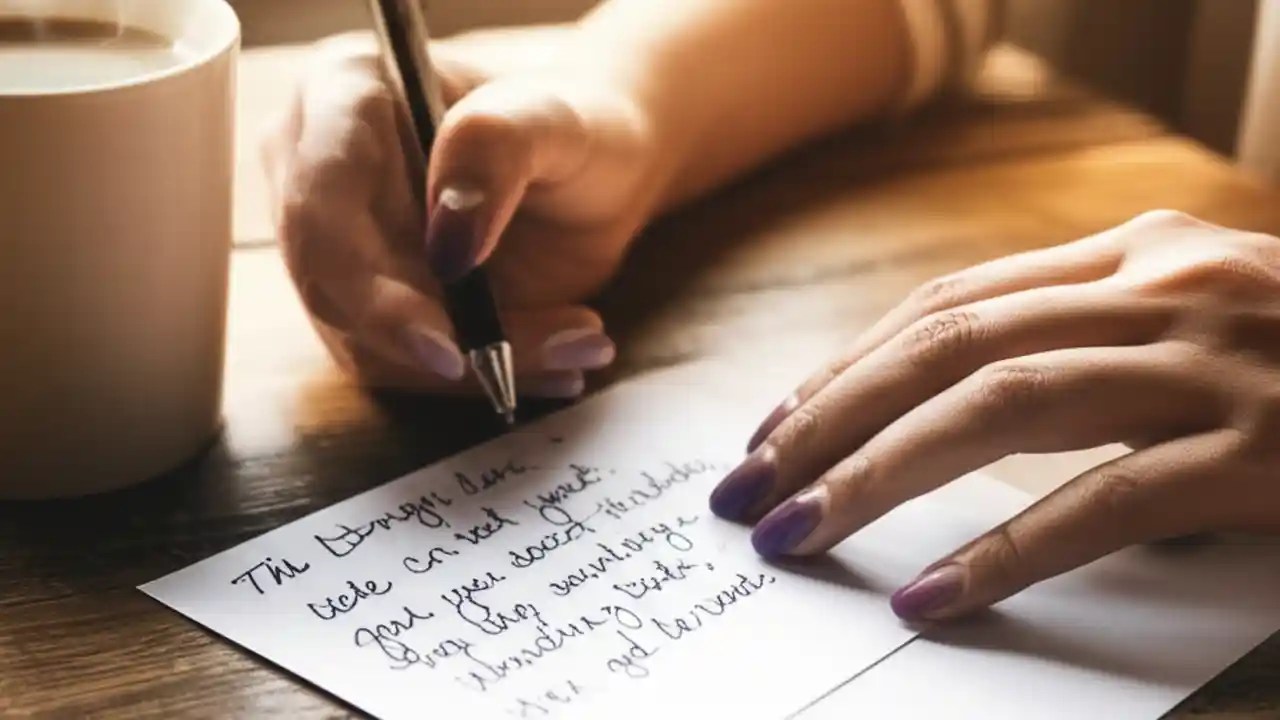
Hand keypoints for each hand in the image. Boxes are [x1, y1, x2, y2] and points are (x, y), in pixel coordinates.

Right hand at [261, 28, 664, 396]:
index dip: (369, 290)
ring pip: (366, 342)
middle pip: (335, 289)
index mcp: (342, 89)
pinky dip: (476, 377)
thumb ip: (496, 148)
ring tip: (578, 349)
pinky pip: (398, 362)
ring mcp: (333, 241)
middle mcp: (311, 166)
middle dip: (441, 343)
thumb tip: (448, 240)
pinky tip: (554, 366)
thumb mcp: (556, 119)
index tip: (448, 349)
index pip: (320, 206)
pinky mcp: (364, 299)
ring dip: (474, 368)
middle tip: (556, 355)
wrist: (597, 169)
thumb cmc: (575, 124)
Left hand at [711, 210, 1279, 620]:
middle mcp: (1165, 288)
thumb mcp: (1193, 322)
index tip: (777, 426)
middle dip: (829, 419)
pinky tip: (932, 597)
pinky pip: (1101, 505)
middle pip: (948, 346)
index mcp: (1138, 254)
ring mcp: (1216, 367)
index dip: (848, 366)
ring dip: (877, 476)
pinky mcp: (1262, 455)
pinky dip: (1002, 554)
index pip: (948, 303)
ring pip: (998, 410)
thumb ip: (1081, 342)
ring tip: (800, 533)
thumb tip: (939, 406)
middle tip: (749, 486)